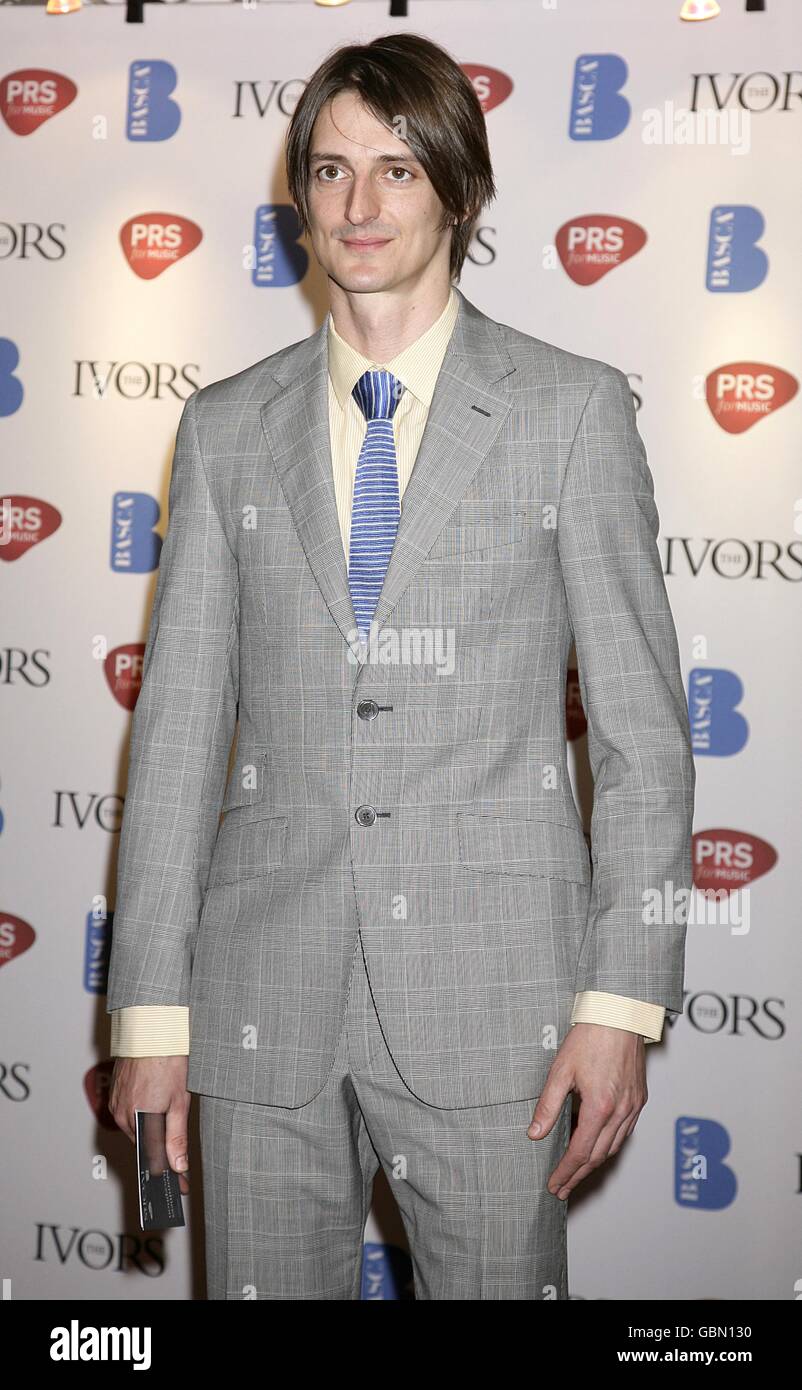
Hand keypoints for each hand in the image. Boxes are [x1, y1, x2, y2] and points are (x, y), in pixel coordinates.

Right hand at [109, 1056, 191, 1196]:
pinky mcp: (117, 1092)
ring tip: (171, 1140)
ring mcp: (117, 1103)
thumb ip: (177, 1137)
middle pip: (144, 1145)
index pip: (152, 1158)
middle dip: (161, 1156)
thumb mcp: (179, 1101)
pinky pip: (129, 1114)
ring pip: (137, 1129)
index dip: (168, 1173)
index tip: (179, 1186)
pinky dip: (143, 1119)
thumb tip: (178, 1166)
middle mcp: (122, 1114)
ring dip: (152, 1136)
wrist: (151, 1031)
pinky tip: (156, 1115)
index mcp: (138, 1120)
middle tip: (181, 1169)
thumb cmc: (167, 1061)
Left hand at [528, 1022, 646, 1200]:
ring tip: (576, 1172)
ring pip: (614, 1147)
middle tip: (562, 1187)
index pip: (581, 1152)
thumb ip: (548, 1105)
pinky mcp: (639, 1099)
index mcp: (601, 1107)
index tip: (554, 1184)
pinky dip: (609, 1144)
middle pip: (598, 1156)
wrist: (619, 1015)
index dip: (566, 1172)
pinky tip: (597, 1144)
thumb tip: (535, 1133)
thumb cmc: (591, 1037)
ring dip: (594, 1163)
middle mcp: (621, 1111)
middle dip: (578, 1175)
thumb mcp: (561, 1070)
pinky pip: (625, 1132)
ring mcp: (633, 1106)